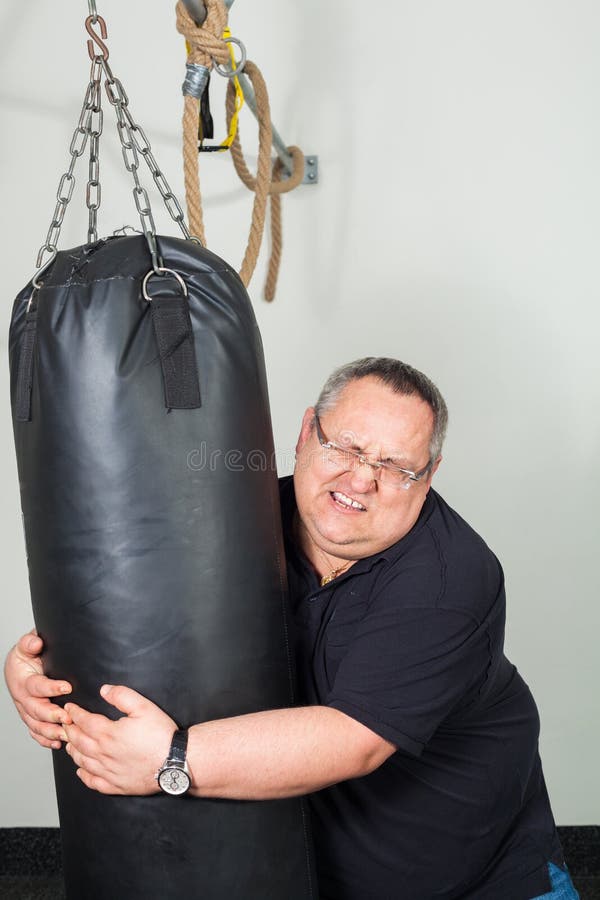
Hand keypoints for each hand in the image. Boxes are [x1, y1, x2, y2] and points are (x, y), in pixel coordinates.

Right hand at [4, 631, 71, 749]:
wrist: (18, 666)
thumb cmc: (25, 656)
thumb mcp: (25, 646)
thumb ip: (29, 643)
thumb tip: (36, 642)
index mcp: (22, 680)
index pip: (36, 686)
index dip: (50, 688)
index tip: (66, 687)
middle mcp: (22, 698)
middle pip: (35, 710)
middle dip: (52, 715)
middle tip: (68, 718)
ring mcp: (26, 709)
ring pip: (35, 725)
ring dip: (50, 731)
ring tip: (65, 735)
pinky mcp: (30, 717)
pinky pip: (35, 731)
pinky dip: (45, 739)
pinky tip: (57, 743)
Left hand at [64, 685, 175, 795]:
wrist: (175, 762)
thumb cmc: (161, 735)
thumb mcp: (144, 706)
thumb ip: (122, 695)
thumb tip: (104, 690)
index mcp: (108, 733)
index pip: (84, 721)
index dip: (74, 713)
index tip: (70, 708)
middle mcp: (103, 754)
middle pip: (78, 741)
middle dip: (69, 730)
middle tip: (65, 724)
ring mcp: (108, 771)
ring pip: (82, 761)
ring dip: (73, 751)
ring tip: (69, 744)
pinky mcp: (115, 785)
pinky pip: (93, 782)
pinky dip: (83, 776)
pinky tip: (81, 770)